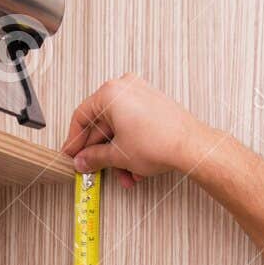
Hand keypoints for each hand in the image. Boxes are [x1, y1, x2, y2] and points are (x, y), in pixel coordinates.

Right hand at [61, 75, 218, 187]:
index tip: (71, 154)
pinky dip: (131, 148)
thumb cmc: (160, 142)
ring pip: (119, 130)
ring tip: (124, 176)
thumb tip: (83, 161)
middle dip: (100, 154)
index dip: (74, 140)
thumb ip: (94, 158)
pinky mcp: (154, 106)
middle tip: (93, 169)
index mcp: (111, 93)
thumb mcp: (118, 155)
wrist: (192, 147)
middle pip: (102, 125)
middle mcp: (125, 88)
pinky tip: (135, 169)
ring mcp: (141, 95)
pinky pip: (133, 127)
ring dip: (118, 157)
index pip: (82, 117)